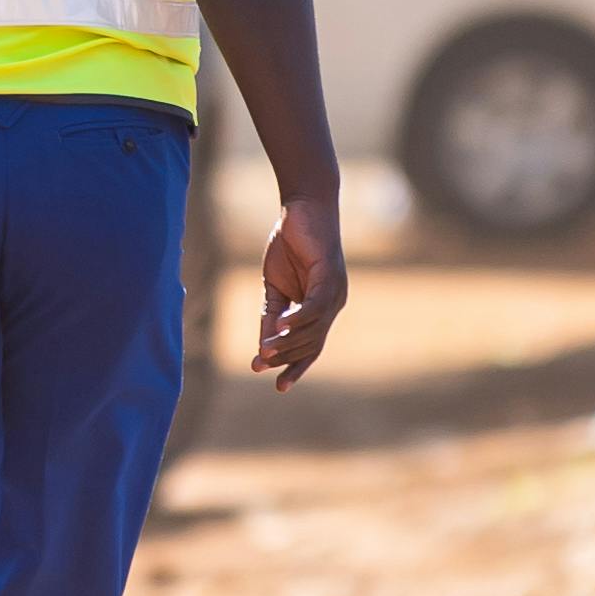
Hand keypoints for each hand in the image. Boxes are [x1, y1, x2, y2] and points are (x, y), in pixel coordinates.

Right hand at [253, 193, 346, 390]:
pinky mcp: (330, 277)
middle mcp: (333, 305)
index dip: (296, 367)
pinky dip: (298, 319)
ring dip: (288, 343)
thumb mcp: (275, 285)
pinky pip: (316, 307)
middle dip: (286, 359)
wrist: (303, 208)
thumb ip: (272, 313)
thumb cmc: (289, 243)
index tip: (280, 388)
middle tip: (259, 365)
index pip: (311, 347)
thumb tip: (264, 343)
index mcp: (321, 309)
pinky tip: (281, 326)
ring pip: (314, 330)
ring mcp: (335, 292)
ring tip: (263, 351)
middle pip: (311, 344)